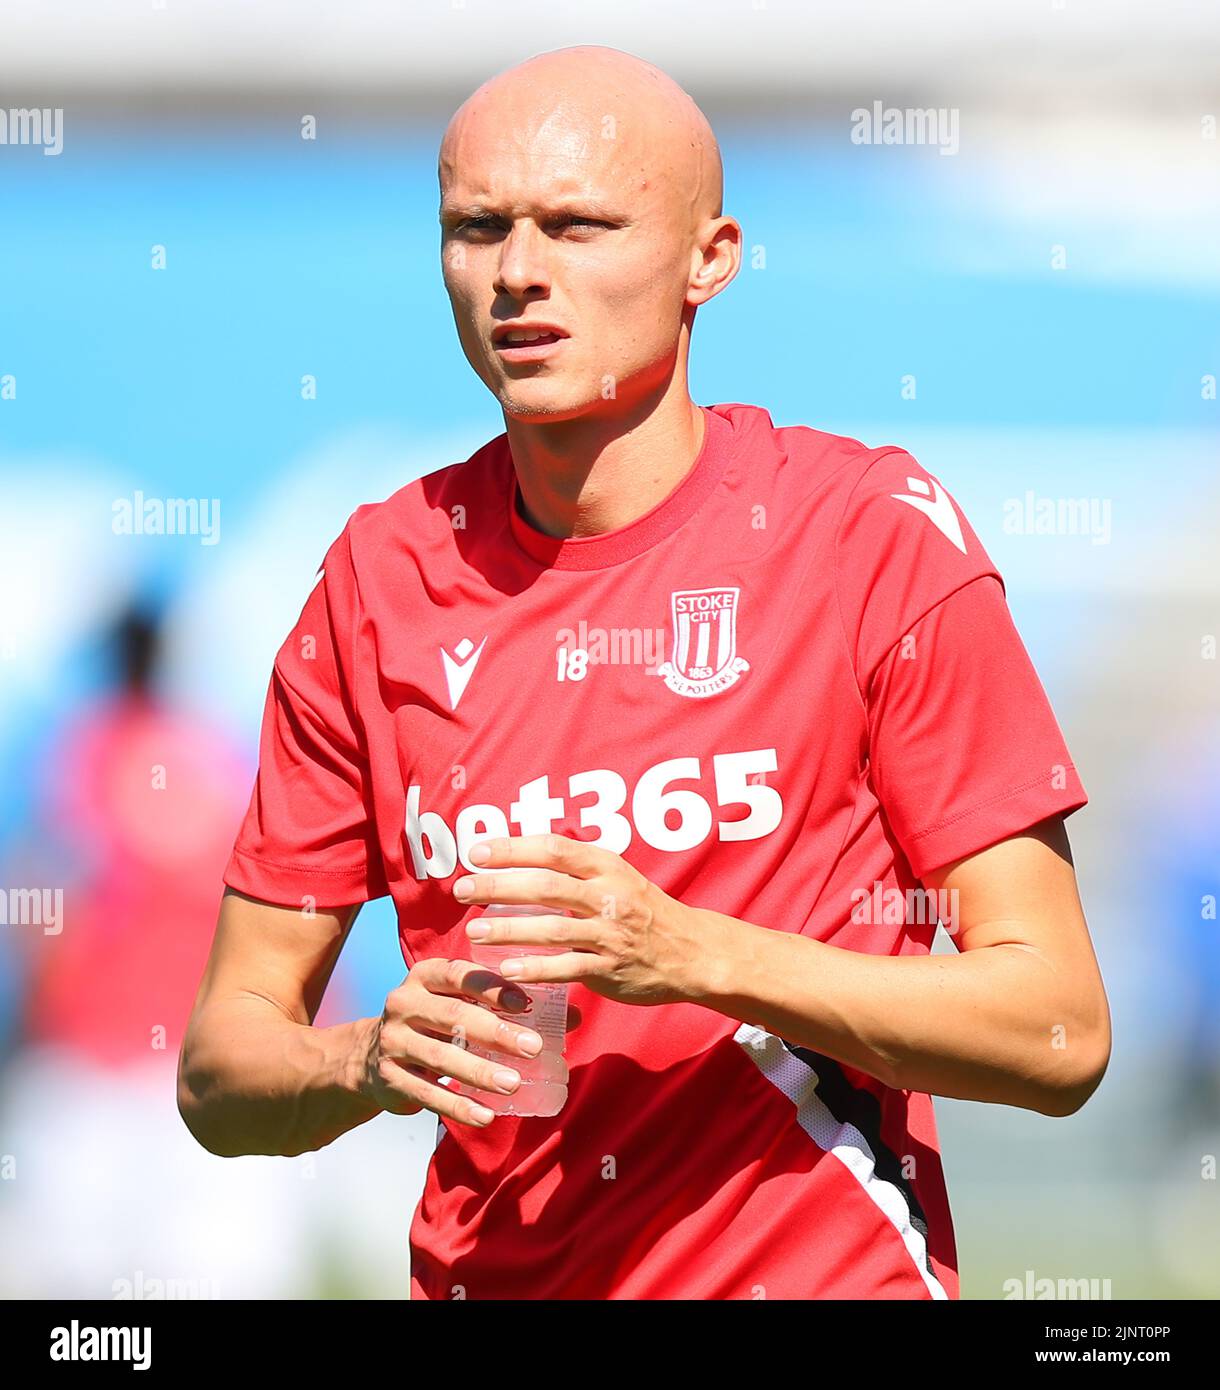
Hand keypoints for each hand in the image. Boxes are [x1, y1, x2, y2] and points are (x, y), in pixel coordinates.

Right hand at [357, 957, 580, 1127]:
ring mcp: (393, 1040)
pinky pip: (427, 1094)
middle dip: (496, 1032)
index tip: (526, 1003)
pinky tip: (486, 1115)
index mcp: (426, 975)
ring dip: (480, 1072)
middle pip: (454, 1016)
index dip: (493, 988)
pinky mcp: (389, 1077)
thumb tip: (573, 1016)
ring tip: (513, 1083)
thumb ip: (509, 1005)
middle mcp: (404, 1002)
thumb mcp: (463, 1003)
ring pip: (441, 1057)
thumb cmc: (436, 1022)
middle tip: (533, 1047)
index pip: (461, 974)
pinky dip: (458, 1106)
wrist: (371, 1054)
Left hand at [453, 833, 722, 1005]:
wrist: (691, 950)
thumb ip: (574, 867)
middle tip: (461, 890)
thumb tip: (518, 852)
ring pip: (552, 929)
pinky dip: (536, 968)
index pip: (553, 849)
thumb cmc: (642, 909)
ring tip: (474, 932)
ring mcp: (610, 933)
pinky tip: (507, 969)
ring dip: (509, 930)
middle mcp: (608, 895)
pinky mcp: (610, 968)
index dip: (512, 849)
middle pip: (545, 885)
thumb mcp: (615, 875)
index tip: (476, 852)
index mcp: (606, 866)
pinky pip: (567, 968)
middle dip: (498, 886)